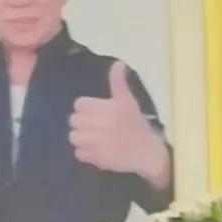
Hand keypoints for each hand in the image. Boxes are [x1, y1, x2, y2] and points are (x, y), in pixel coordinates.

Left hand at [69, 61, 170, 187]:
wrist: (147, 153)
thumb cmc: (137, 125)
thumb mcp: (128, 101)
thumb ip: (118, 82)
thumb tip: (119, 63)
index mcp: (106, 108)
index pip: (79, 105)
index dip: (87, 109)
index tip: (97, 114)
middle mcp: (99, 125)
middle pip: (74, 121)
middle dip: (83, 124)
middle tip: (96, 127)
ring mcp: (97, 143)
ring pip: (74, 137)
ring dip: (82, 138)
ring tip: (94, 139)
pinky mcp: (97, 159)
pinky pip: (79, 154)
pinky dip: (85, 153)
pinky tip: (97, 150)